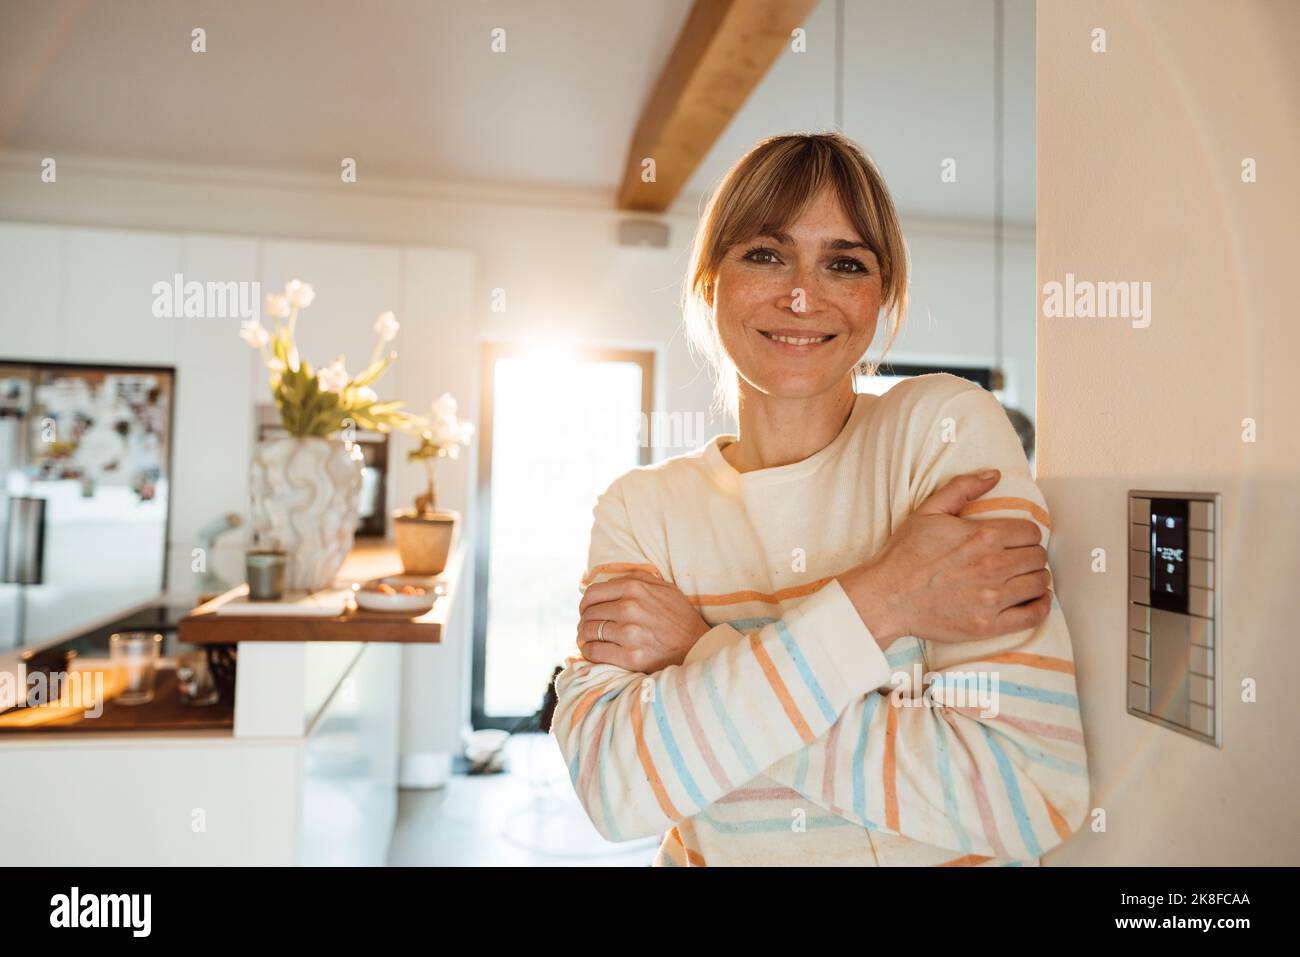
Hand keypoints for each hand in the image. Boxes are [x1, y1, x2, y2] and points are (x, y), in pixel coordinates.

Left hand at [577, 570, 710, 672]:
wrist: (697, 647)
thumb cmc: (679, 617)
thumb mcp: (663, 587)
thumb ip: (636, 578)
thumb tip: (608, 579)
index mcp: (634, 588)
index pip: (592, 593)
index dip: (585, 603)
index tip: (586, 611)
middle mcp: (628, 608)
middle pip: (589, 614)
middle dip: (585, 621)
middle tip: (588, 628)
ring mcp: (629, 634)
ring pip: (588, 633)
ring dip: (584, 637)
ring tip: (589, 640)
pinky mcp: (630, 657)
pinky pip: (595, 652)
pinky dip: (589, 652)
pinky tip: (594, 652)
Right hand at [839, 469, 1052, 648]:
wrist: (887, 596)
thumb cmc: (906, 554)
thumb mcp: (929, 512)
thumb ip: (962, 488)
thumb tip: (994, 474)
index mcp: (984, 536)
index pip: (1031, 532)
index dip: (1026, 534)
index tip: (1016, 539)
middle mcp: (993, 566)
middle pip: (1038, 557)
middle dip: (1030, 555)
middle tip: (1017, 558)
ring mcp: (993, 598)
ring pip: (1039, 583)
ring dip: (1035, 578)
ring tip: (1022, 577)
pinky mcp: (989, 624)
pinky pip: (1033, 615)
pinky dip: (1040, 605)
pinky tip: (1033, 599)